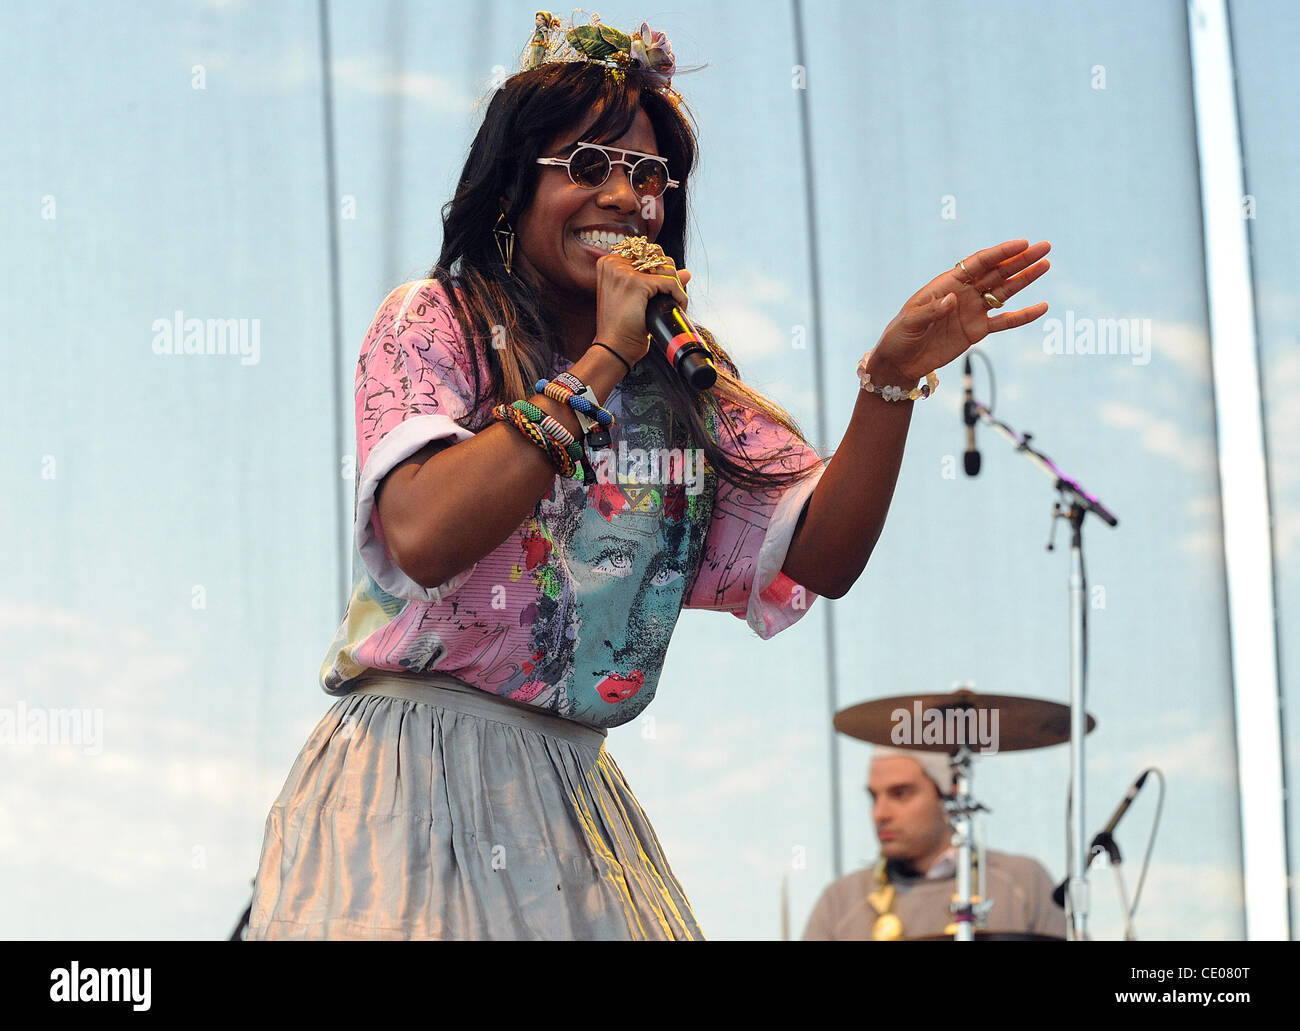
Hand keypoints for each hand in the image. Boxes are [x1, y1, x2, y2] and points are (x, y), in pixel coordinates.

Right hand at [593, 250, 690, 364]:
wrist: (614, 348)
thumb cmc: (623, 328)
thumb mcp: (640, 300)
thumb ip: (659, 281)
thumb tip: (687, 272)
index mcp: (609, 263)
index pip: (647, 254)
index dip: (661, 270)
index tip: (665, 291)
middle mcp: (613, 263)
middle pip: (657, 256)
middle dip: (670, 275)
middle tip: (671, 297)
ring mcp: (623, 271)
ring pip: (666, 267)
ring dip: (677, 286)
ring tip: (675, 304)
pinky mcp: (636, 282)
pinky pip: (670, 282)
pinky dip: (680, 296)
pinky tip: (679, 307)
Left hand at [871, 239, 1050, 382]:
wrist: (900, 362)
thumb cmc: (900, 336)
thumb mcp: (910, 322)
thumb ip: (932, 310)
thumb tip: (954, 299)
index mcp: (947, 283)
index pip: (978, 263)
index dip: (1001, 253)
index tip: (1022, 244)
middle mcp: (964, 293)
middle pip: (997, 272)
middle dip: (1021, 260)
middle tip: (1044, 247)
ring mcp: (973, 311)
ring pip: (1004, 292)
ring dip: (1025, 279)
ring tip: (1045, 264)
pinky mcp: (977, 331)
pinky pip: (1005, 322)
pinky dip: (1024, 316)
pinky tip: (1043, 307)